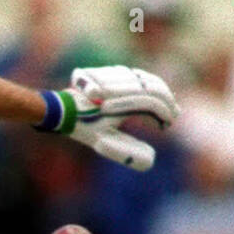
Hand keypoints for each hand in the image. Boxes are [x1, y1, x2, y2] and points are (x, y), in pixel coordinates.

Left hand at [48, 66, 179, 170]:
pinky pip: (137, 75)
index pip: (151, 102)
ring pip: (146, 79)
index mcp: (121, 99)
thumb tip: (149, 161)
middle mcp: (120, 81)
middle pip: (153, 87)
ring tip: (169, 105)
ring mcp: (116, 74)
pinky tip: (155, 91)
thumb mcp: (103, 141)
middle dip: (166, 101)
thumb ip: (125, 150)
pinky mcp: (112, 71)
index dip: (164, 113)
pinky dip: (149, 83)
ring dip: (160, 90)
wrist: (60, 108)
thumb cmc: (81, 126)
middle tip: (173, 115)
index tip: (168, 125)